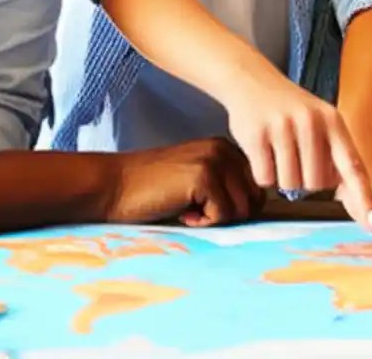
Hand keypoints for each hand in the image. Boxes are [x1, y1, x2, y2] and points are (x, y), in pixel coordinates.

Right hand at [103, 138, 263, 226]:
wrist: (113, 186)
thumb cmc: (152, 191)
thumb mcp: (197, 183)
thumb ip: (227, 188)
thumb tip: (258, 210)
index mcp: (225, 148)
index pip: (257, 189)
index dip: (233, 208)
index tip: (203, 204)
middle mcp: (224, 149)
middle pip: (254, 200)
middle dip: (228, 215)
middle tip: (195, 209)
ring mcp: (214, 160)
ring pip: (241, 210)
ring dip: (214, 219)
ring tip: (186, 208)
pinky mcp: (203, 176)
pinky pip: (223, 215)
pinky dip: (203, 222)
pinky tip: (181, 211)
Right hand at [222, 71, 371, 230]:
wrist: (251, 80)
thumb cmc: (290, 109)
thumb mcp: (321, 120)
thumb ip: (336, 152)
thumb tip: (351, 193)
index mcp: (334, 122)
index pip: (354, 168)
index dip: (366, 199)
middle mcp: (312, 123)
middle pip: (316, 185)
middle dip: (305, 180)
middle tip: (295, 155)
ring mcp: (283, 128)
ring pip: (290, 185)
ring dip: (283, 178)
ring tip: (278, 150)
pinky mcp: (257, 136)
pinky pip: (265, 179)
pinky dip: (262, 173)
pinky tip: (261, 150)